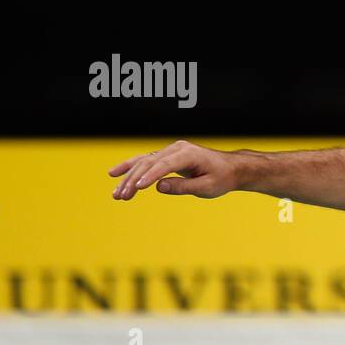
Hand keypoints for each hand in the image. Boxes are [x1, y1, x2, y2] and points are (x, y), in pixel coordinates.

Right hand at [109, 140, 237, 200]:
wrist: (230, 169)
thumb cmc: (222, 178)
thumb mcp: (207, 187)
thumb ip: (184, 187)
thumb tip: (159, 187)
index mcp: (189, 154)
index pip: (165, 164)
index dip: (151, 175)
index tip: (138, 187)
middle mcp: (177, 148)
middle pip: (150, 163)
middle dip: (134, 180)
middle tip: (121, 196)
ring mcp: (171, 150)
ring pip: (144, 162)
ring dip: (129, 178)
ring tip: (117, 195)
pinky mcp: (167, 156)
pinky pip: (146, 161)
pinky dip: (131, 168)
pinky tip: (114, 175)